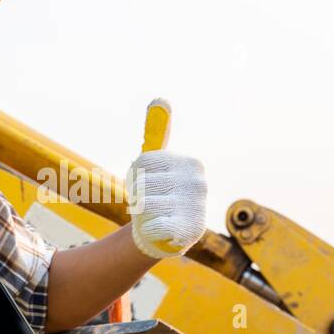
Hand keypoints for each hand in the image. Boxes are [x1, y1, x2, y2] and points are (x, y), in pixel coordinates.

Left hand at [125, 98, 207, 259]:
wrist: (163, 235)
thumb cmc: (158, 195)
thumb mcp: (157, 163)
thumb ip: (158, 132)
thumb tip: (160, 99)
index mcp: (191, 164)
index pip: (143, 163)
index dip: (135, 176)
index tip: (146, 184)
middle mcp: (199, 183)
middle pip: (143, 183)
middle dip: (137, 196)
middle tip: (149, 204)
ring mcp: (196, 208)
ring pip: (146, 204)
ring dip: (142, 214)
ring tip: (154, 217)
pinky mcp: (190, 232)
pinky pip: (153, 225)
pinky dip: (149, 229)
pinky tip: (159, 230)